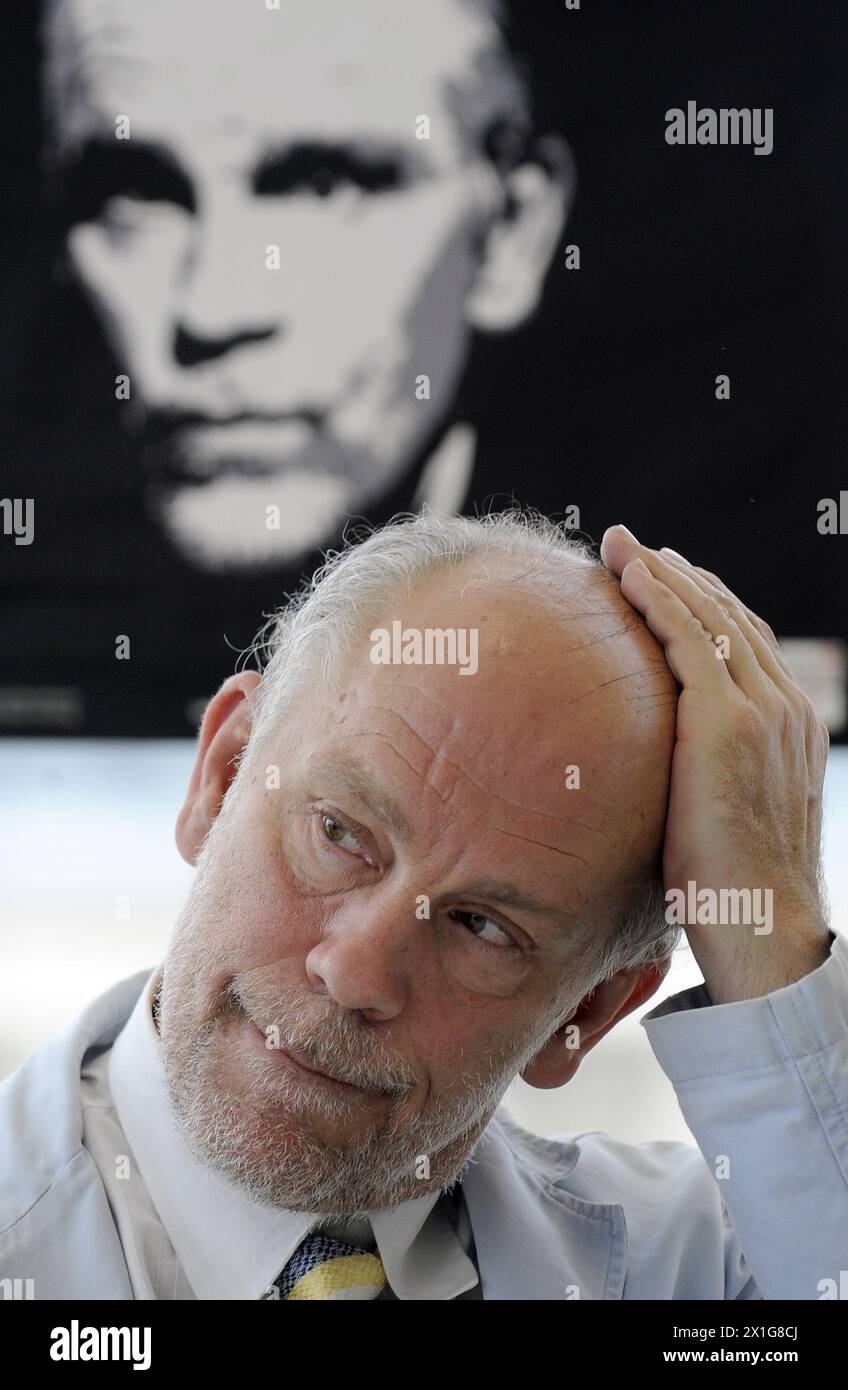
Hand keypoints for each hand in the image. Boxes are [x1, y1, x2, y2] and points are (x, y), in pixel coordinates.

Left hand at [601, 525, 831, 1003]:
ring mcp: (759, 711)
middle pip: (729, 618)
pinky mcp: (726, 722)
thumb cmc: (735, 893)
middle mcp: (783, 707)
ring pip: (709, 617)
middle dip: (680, 576)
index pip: (745, 647)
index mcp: (789, 726)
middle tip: (635, 549)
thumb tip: (656, 783)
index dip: (704, 607)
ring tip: (623, 548)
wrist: (766, 929)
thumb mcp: (725, 819)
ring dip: (663, 574)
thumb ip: (705, 781)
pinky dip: (660, 600)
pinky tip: (630, 578)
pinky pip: (688, 640)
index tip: (664, 584)